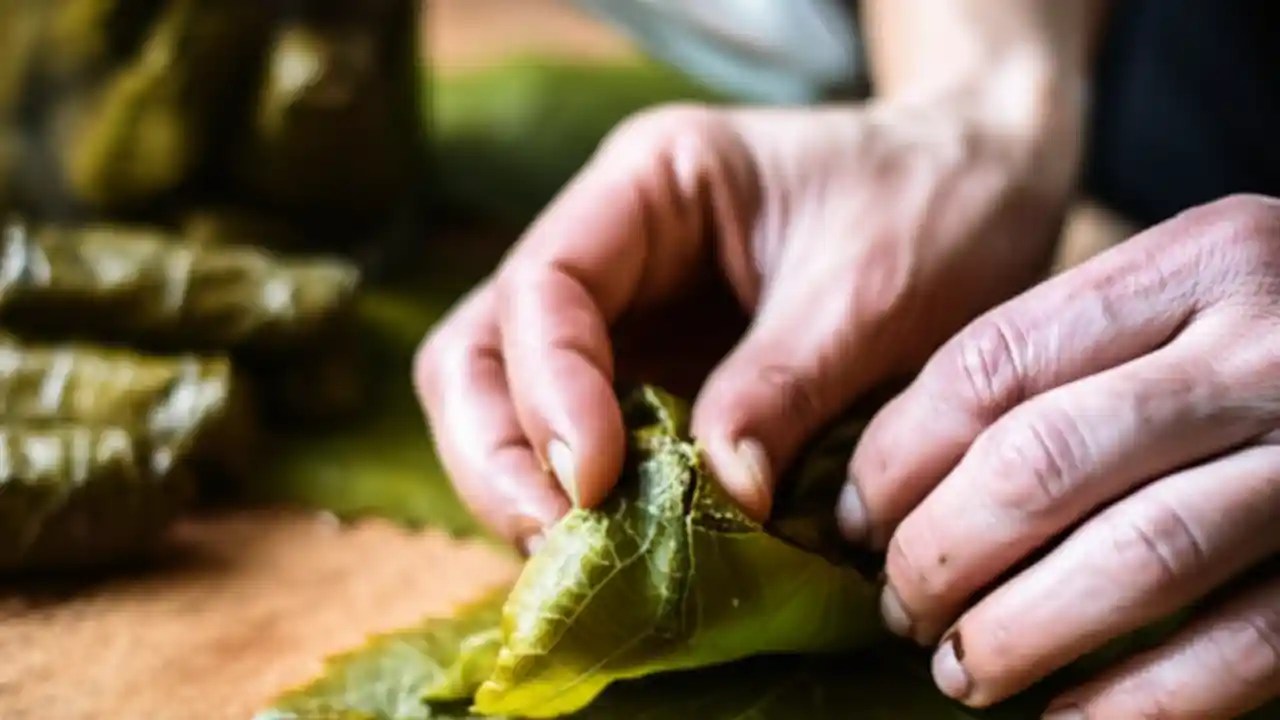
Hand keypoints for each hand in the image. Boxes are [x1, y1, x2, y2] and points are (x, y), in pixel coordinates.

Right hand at [414, 81, 1078, 551]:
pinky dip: (583, 505)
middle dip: (500, 453)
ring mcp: (623, 319)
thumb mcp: (869, 291)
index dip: (548, 387)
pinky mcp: (652, 380)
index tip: (596, 480)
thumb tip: (718, 504)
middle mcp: (610, 250)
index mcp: (650, 184)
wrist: (985, 192)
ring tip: (583, 564)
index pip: (545, 284)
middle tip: (555, 543)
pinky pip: (580, 444)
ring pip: (503, 403)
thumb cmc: (935, 205)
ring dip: (522, 487)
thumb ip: (782, 388)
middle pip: (481, 349)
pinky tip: (622, 553)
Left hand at [848, 195, 1279, 717]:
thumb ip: (1059, 361)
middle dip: (940, 554)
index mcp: (1198, 261)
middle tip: (901, 605)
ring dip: (1020, 633)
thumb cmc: (1276, 336)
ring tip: (960, 670)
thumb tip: (885, 485)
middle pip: (1044, 462)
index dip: (897, 459)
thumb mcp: (1181, 299)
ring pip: (1137, 558)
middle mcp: (1268, 346)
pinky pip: (1245, 648)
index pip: (991, 365)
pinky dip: (1138, 702)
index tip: (855, 519)